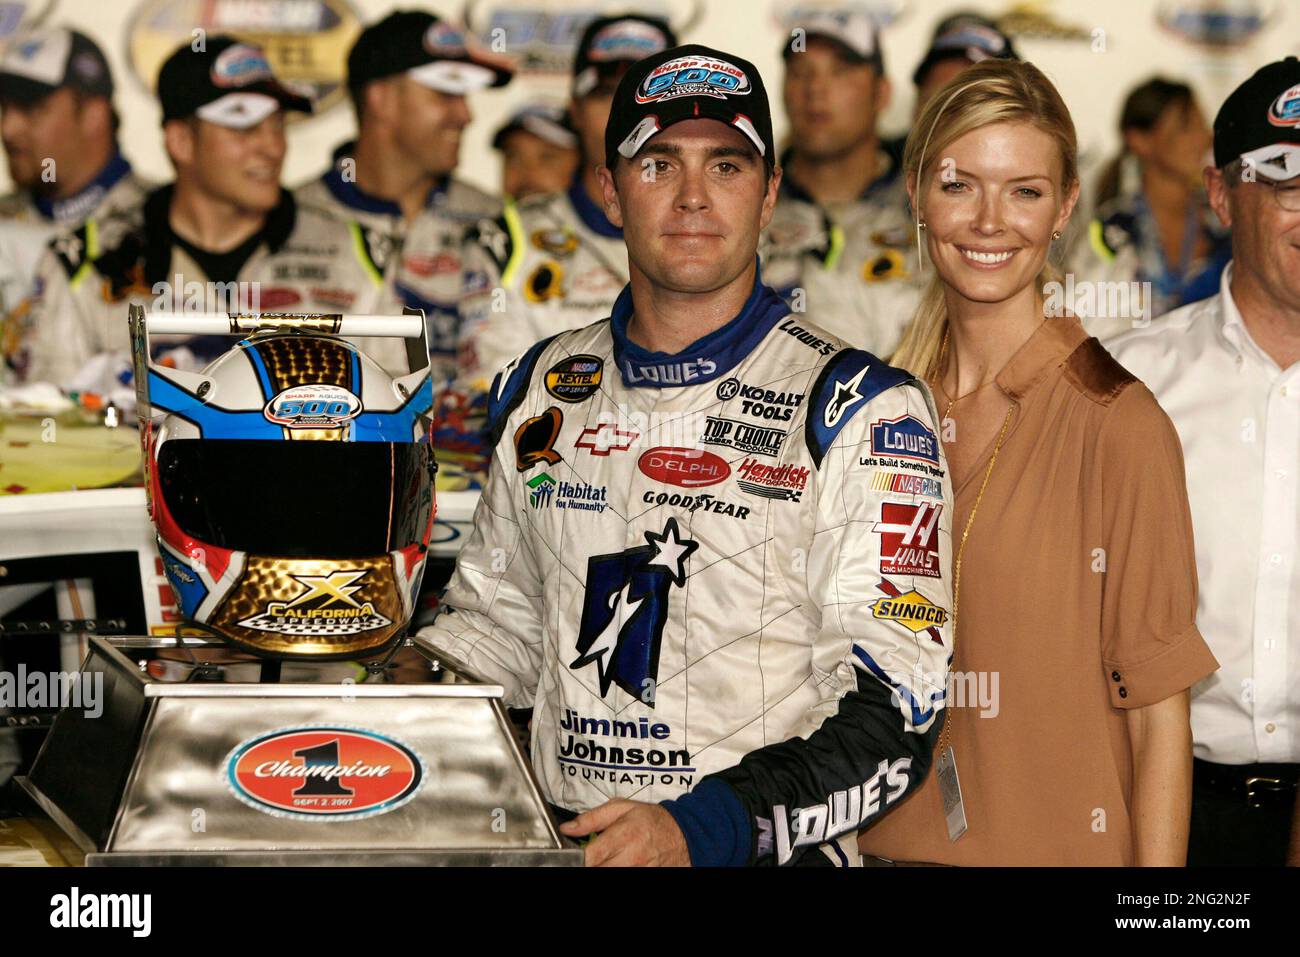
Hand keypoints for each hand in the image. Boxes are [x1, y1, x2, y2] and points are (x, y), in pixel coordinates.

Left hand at [559, 799, 690, 866]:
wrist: (684, 834)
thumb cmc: (652, 819)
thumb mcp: (621, 808)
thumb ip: (592, 818)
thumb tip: (567, 828)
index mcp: (623, 836)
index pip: (589, 857)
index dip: (577, 858)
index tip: (571, 855)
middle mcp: (630, 858)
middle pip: (596, 869)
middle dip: (589, 863)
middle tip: (591, 855)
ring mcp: (638, 872)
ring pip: (608, 875)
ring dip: (603, 867)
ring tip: (607, 858)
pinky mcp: (643, 878)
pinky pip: (621, 879)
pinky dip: (615, 869)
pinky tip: (617, 863)